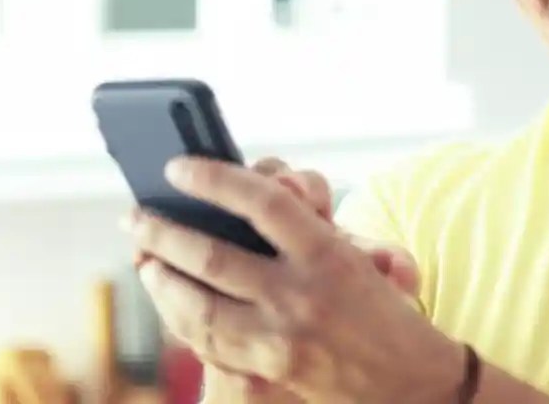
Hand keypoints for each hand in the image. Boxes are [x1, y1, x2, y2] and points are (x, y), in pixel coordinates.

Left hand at [128, 156, 462, 403]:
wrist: (413, 382)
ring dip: (162, 278)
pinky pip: (208, 343)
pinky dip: (180, 318)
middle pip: (213, 254)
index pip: (262, 201)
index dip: (214, 179)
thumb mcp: (363, 256)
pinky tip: (169, 300)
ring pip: (199, 305)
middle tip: (134, 215)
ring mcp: (281, 337)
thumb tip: (271, 188)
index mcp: (328, 253)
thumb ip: (315, 224)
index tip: (178, 167)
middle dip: (163, 232)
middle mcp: (302, 294)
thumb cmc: (384, 309)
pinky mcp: (269, 371)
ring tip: (145, 258)